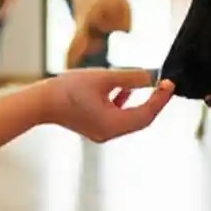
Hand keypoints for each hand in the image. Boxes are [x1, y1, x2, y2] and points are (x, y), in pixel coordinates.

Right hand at [42, 68, 173, 142]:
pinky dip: (123, 103)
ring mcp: (101, 132)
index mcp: (113, 125)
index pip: (146, 114)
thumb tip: (151, 77)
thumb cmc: (68, 90)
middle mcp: (109, 133)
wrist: (40, 102)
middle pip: (140, 119)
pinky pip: (116, 116)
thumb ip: (130, 78)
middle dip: (153, 101)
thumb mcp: (103, 78)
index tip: (170, 84)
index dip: (160, 99)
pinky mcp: (94, 126)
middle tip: (165, 84)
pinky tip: (124, 88)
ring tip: (149, 84)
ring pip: (129, 118)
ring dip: (139, 102)